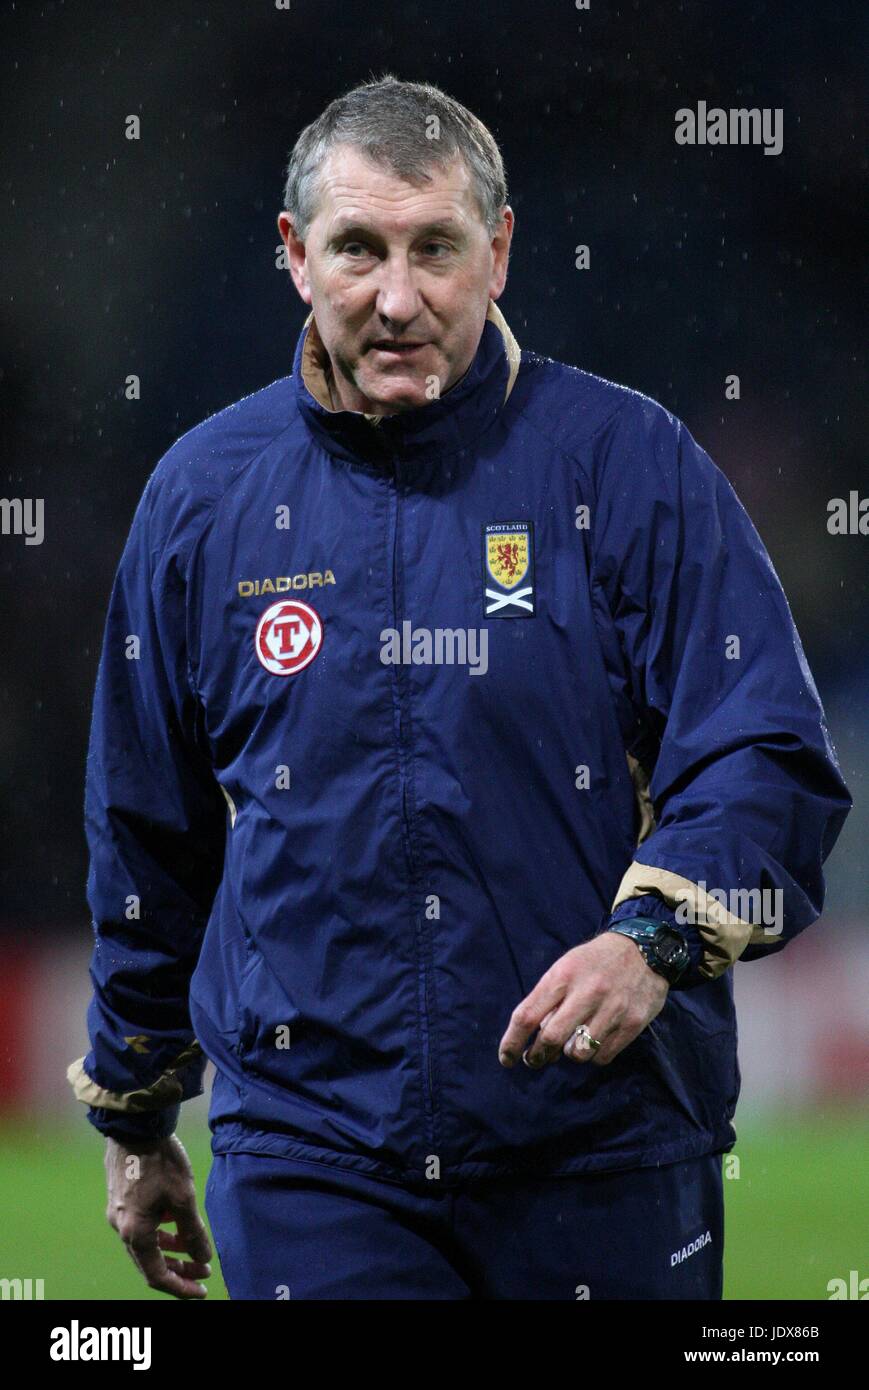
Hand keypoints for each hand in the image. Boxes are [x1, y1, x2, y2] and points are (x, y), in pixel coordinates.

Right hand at [104, 1133, 212, 1298]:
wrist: (135, 1125)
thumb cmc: (160, 1161)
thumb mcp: (183, 1198)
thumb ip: (192, 1233)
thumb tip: (202, 1259)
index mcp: (134, 1232)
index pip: (156, 1275)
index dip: (180, 1287)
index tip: (201, 1290)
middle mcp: (121, 1227)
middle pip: (149, 1263)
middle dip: (178, 1271)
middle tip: (202, 1273)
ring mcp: (118, 1213)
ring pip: (146, 1245)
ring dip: (170, 1252)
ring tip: (194, 1252)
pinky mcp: (121, 1198)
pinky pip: (141, 1227)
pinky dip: (160, 1233)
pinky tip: (176, 1224)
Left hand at [498, 930, 668, 1068]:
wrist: (646, 949)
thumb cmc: (595, 961)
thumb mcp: (566, 967)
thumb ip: (548, 998)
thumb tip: (532, 1038)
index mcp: (563, 975)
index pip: (528, 1015)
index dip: (512, 1042)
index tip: (506, 1059)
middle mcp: (587, 992)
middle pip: (550, 1038)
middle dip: (538, 1055)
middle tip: (536, 1059)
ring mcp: (612, 1009)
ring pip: (578, 1053)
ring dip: (569, 1055)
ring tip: (571, 1045)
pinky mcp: (633, 1024)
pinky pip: (603, 1056)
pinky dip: (594, 1055)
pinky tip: (595, 1041)